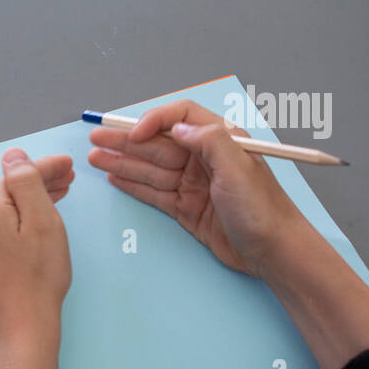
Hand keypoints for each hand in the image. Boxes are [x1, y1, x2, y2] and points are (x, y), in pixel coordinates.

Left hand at [0, 148, 72, 368]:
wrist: (19, 330)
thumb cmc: (37, 279)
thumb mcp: (43, 221)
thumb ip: (27, 181)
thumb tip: (13, 155)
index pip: (19, 174)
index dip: (48, 167)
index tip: (69, 164)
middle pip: (9, 189)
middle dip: (39, 182)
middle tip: (69, 179)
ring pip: (4, 207)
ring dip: (30, 200)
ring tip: (58, 195)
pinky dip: (18, 218)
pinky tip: (36, 218)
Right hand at [87, 99, 309, 277]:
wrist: (274, 251)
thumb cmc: (261, 208)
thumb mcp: (238, 167)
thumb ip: (208, 140)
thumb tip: (176, 127)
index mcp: (219, 141)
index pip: (180, 117)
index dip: (154, 121)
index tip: (135, 134)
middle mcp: (203, 159)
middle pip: (157, 144)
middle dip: (126, 140)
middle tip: (96, 139)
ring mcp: (193, 185)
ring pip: (150, 169)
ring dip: (122, 162)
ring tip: (94, 158)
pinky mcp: (186, 209)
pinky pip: (153, 192)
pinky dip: (132, 185)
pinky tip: (114, 177)